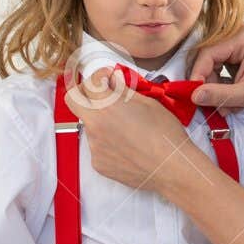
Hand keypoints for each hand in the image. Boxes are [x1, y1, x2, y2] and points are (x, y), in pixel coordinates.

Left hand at [67, 67, 201, 191]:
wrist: (171, 167)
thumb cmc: (165, 136)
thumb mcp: (148, 102)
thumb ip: (124, 89)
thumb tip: (114, 81)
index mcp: (107, 107)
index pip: (90, 82)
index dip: (101, 75)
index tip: (109, 78)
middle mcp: (95, 126)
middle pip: (72, 100)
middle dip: (85, 92)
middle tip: (101, 93)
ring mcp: (94, 147)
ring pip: (88, 124)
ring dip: (100, 118)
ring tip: (125, 126)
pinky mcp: (98, 163)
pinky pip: (96, 145)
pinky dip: (107, 140)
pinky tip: (127, 144)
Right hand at [188, 24, 243, 112]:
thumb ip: (219, 95)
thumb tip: (193, 96)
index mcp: (242, 37)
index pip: (208, 53)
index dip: (198, 75)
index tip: (193, 95)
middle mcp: (239, 36)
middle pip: (209, 59)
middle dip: (209, 84)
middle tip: (211, 106)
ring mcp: (239, 45)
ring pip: (214, 66)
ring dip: (217, 88)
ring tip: (227, 107)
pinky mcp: (240, 55)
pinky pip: (222, 69)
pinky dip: (224, 87)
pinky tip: (232, 101)